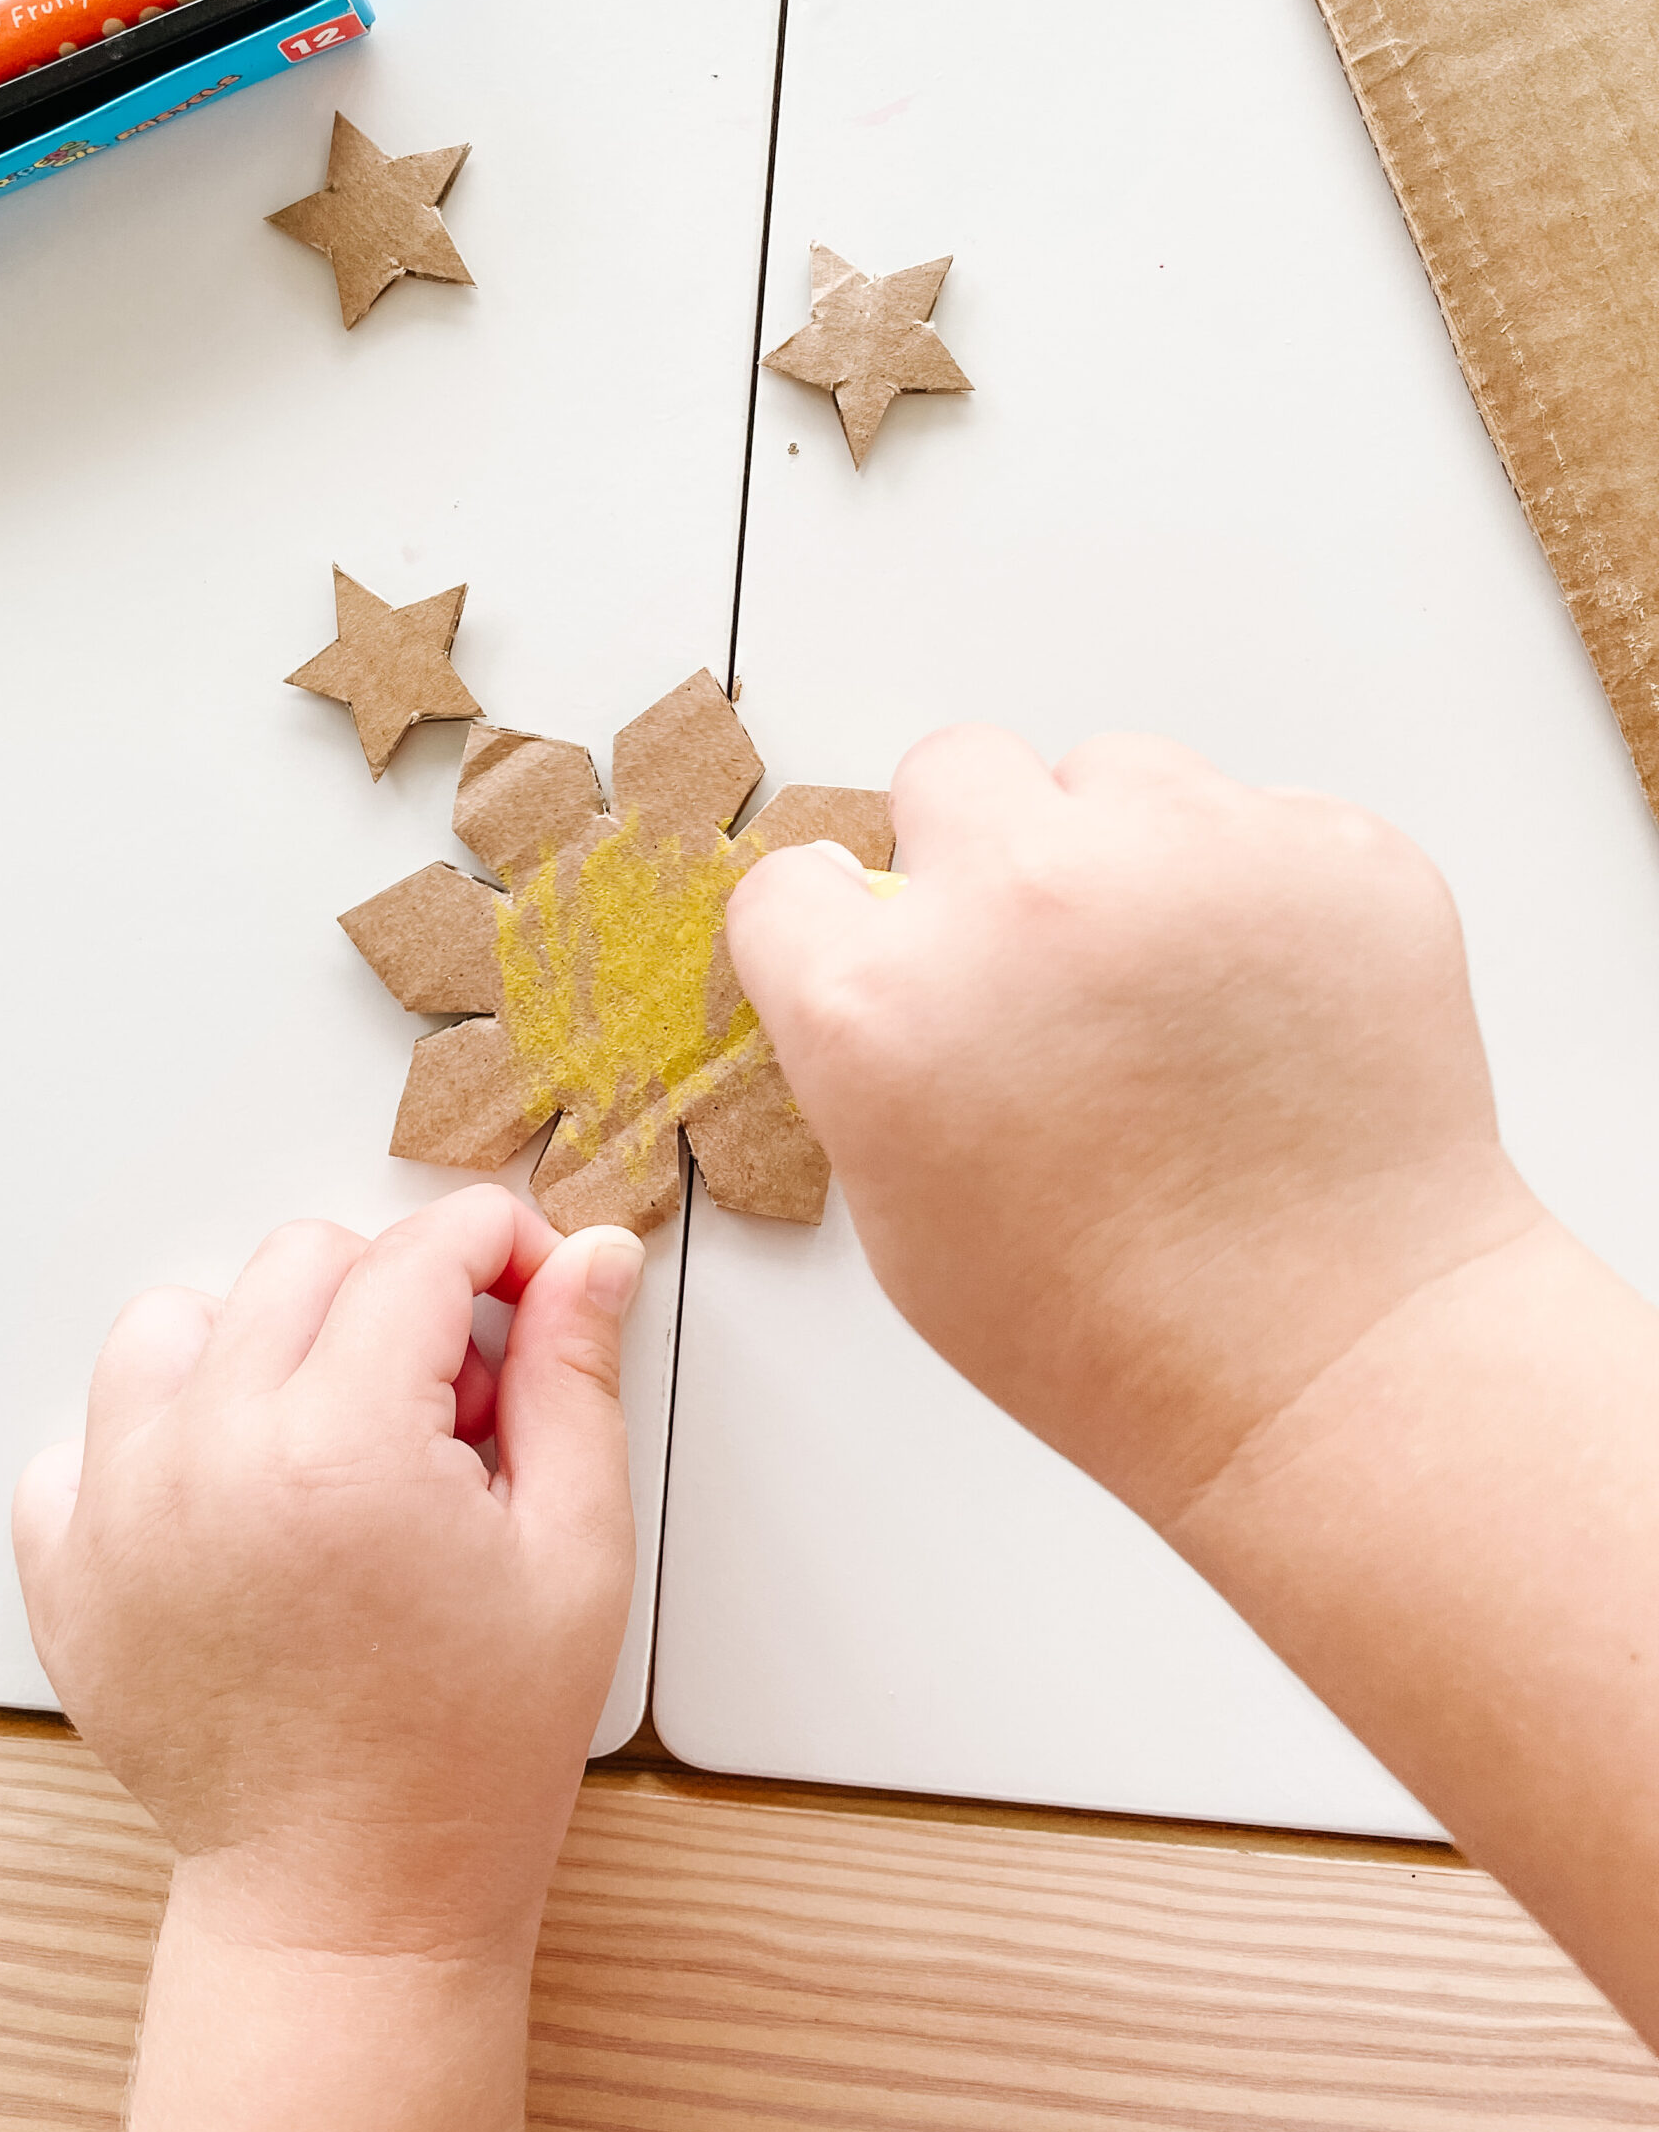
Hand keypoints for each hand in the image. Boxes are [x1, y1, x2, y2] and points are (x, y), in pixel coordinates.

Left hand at [13, 1187, 643, 2131]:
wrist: (357, 1901)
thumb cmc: (475, 1750)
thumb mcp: (574, 1550)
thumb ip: (575, 1377)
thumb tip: (591, 1255)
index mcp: (348, 1446)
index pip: (422, 1251)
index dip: (501, 1246)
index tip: (530, 1288)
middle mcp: (213, 1456)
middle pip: (305, 1261)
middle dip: (396, 1296)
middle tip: (451, 1407)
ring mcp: (119, 1512)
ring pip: (181, 1321)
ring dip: (265, 1345)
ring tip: (334, 1440)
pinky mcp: (64, 1570)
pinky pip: (89, 1434)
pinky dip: (160, 1439)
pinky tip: (239, 1502)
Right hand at [728, 725, 1541, 1529]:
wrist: (1340, 1363)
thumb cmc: (1115, 1329)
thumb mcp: (901, 1215)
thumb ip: (866, 1052)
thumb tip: (890, 944)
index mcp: (883, 999)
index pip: (792, 880)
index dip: (836, 930)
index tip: (884, 957)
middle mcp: (1021, 895)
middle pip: (951, 768)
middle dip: (979, 851)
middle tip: (1039, 960)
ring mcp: (1187, 855)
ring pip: (1117, 772)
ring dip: (1123, 852)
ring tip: (1176, 992)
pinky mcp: (1327, 849)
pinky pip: (1258, 816)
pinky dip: (1258, 891)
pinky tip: (1273, 1007)